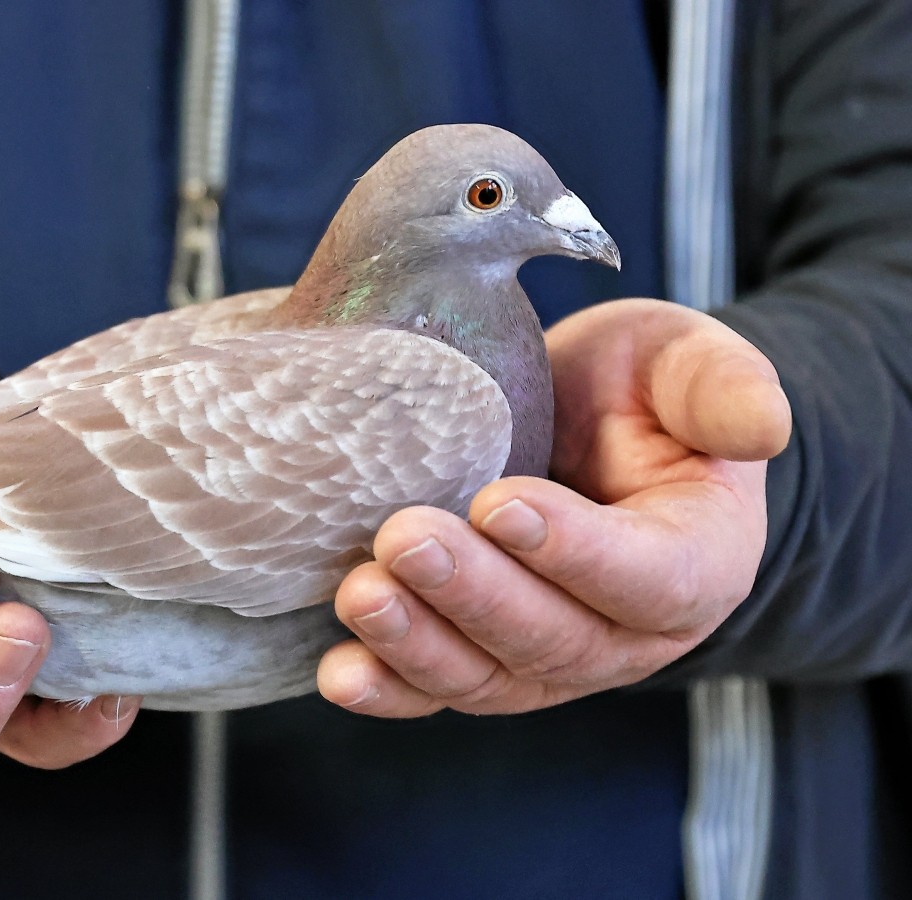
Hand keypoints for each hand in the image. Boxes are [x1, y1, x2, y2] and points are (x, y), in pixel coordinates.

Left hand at [318, 298, 791, 715]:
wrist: (583, 427)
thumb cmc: (638, 393)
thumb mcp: (686, 363)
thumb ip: (720, 388)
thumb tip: (761, 427)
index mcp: (697, 559)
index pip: (647, 576)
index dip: (575, 551)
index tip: (499, 503)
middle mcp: (627, 631)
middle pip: (555, 637)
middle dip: (475, 594)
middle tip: (404, 538)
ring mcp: (550, 659)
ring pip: (490, 676)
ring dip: (420, 645)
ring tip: (361, 595)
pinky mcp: (482, 661)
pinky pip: (438, 692)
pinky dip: (389, 689)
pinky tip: (339, 673)